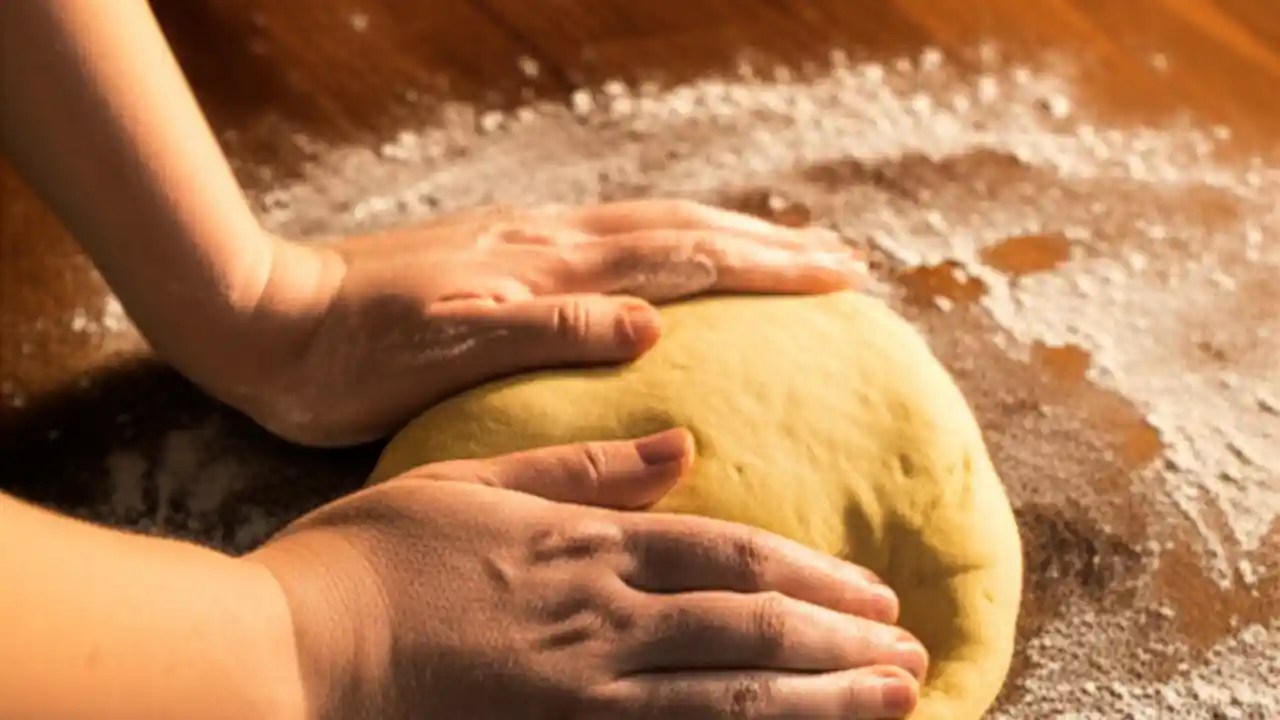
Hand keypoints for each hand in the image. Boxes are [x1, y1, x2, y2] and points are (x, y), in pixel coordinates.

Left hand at [217, 200, 863, 445]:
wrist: (262, 318)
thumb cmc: (349, 356)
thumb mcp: (446, 352)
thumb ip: (549, 329)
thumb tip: (653, 319)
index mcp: (548, 266)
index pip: (683, 259)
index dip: (766, 267)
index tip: (839, 275)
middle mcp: (548, 242)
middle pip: (683, 229)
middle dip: (768, 245)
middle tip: (842, 260)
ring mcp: (525, 242)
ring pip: (651, 227)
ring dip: (727, 237)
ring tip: (779, 251)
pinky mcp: (501, 254)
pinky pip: (611, 240)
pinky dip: (668, 245)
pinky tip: (671, 260)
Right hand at [248, 430, 925, 719]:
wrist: (290, 652)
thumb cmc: (371, 558)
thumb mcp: (473, 479)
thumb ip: (580, 462)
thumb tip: (679, 444)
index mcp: (584, 545)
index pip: (730, 558)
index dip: (814, 577)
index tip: (875, 594)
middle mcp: (600, 619)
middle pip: (750, 629)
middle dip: (842, 646)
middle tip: (913, 659)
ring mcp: (582, 691)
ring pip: (730, 697)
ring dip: (821, 702)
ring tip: (892, 704)